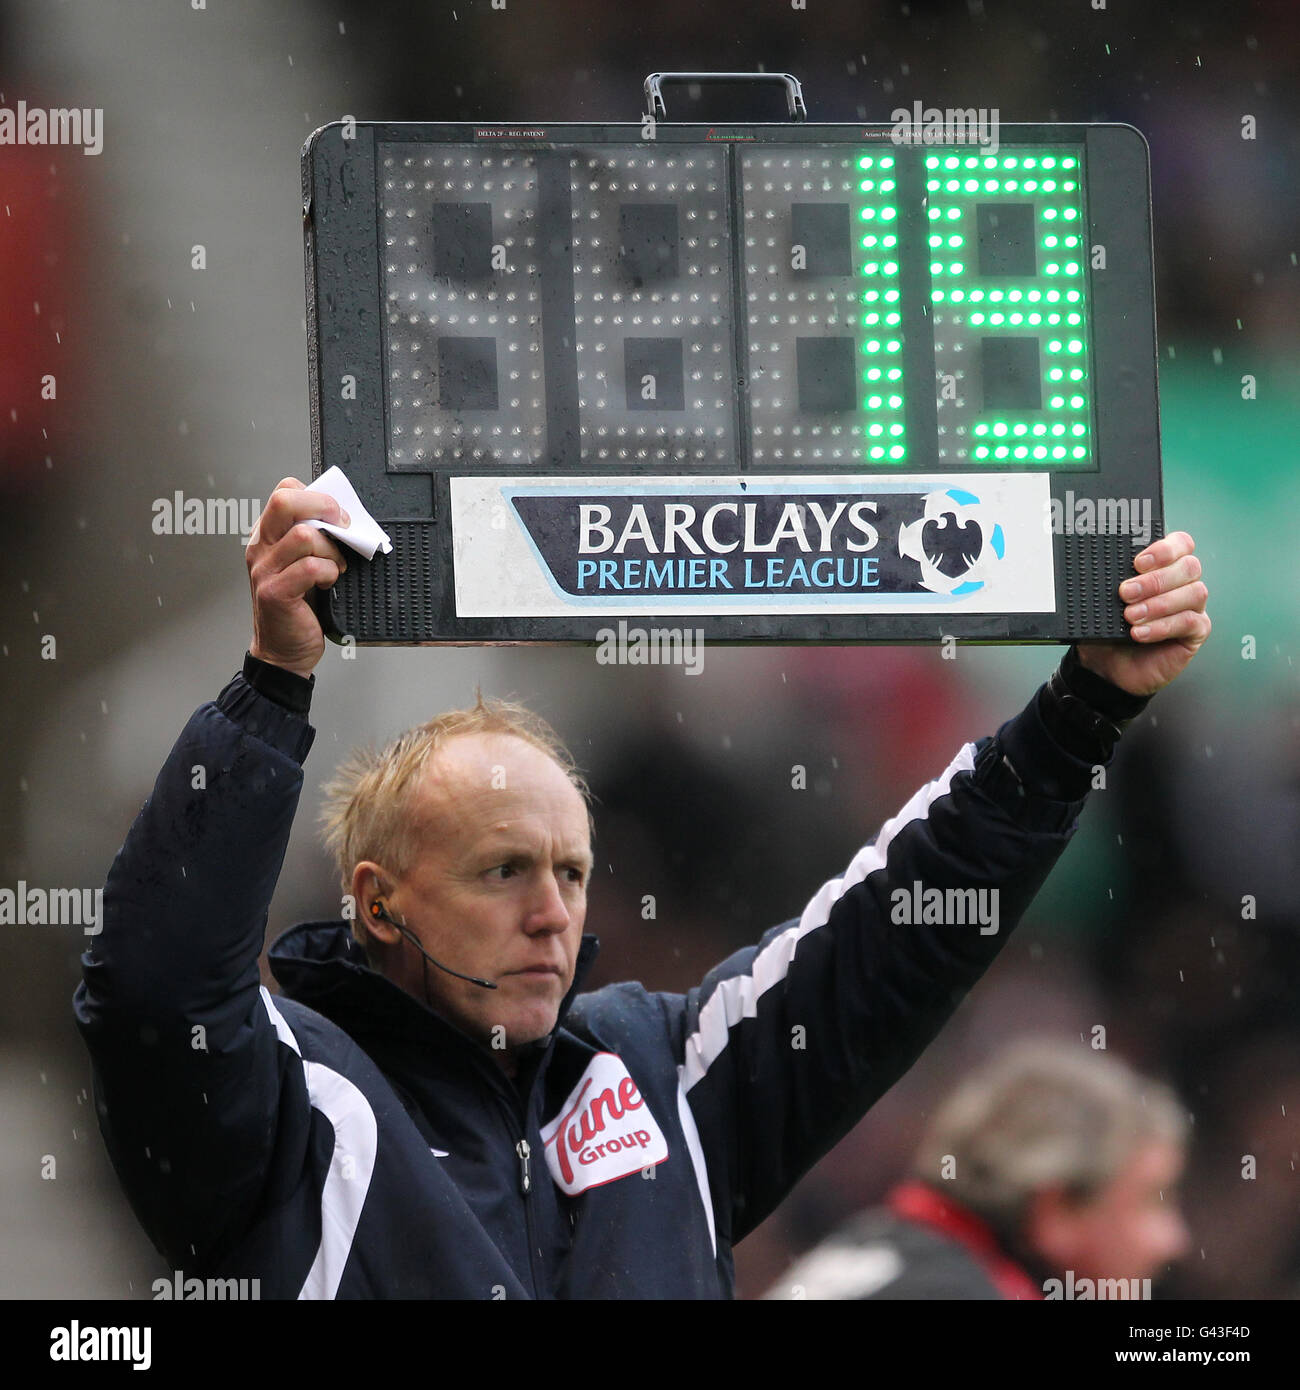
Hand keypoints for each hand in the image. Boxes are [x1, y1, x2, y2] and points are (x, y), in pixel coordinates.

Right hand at [245, 477, 349, 678]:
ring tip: (336, 567)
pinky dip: (329, 572)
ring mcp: (264, 570)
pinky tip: (329, 582)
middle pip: (286, 501)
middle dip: (324, 508)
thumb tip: (344, 516)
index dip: (316, 497)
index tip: (337, 515)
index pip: (284, 491)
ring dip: (331, 550)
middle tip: (342, 527)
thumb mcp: (303, 564)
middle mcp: (261, 548)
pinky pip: (310, 567)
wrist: (284, 652)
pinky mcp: (275, 592)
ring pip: (303, 535)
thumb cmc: (298, 608)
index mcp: (267, 535)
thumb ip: (314, 538)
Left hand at [1075, 531, 1210, 696]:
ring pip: (1194, 592)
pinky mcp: (1196, 632)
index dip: (1165, 549)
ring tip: (1131, 616)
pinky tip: (1140, 634)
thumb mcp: (1101, 604)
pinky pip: (1190, 622)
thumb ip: (1106, 584)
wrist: (1106, 667)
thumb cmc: (1107, 629)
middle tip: (1126, 593)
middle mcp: (1182, 584)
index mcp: (1163, 567)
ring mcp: (1192, 607)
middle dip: (1156, 579)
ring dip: (1159, 603)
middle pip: (1189, 566)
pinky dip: (1163, 626)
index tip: (1138, 562)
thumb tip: (1096, 569)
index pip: (1180, 544)